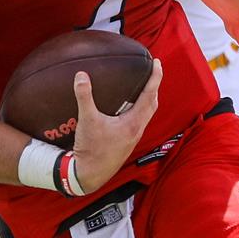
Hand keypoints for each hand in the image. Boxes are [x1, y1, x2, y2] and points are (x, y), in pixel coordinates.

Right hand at [68, 58, 162, 192]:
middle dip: (154, 87)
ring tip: (143, 87)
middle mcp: (137, 129)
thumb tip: (81, 75)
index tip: (157, 63)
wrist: (90, 174)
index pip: (149, 95)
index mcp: (133, 123)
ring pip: (147, 114)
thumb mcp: (87, 120)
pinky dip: (139, 109)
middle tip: (152, 72)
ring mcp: (133, 137)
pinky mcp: (127, 142)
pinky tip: (129, 108)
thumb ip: (84, 97)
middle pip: (152, 104)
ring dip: (148, 99)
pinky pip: (139, 121)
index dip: (155, 78)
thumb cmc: (91, 149)